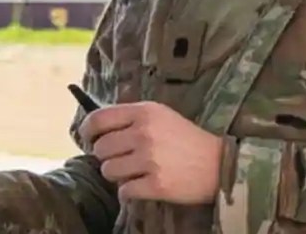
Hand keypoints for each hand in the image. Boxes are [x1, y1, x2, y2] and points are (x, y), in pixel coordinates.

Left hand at [79, 101, 222, 204]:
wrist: (218, 164)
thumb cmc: (186, 139)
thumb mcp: (161, 116)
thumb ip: (131, 118)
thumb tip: (96, 129)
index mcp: (144, 112)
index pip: (99, 119)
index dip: (87, 131)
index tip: (87, 139)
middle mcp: (144, 133)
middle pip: (100, 148)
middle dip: (105, 157)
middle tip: (119, 159)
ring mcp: (149, 160)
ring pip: (108, 171)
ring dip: (116, 175)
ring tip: (133, 172)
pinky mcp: (156, 185)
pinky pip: (124, 191)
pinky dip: (128, 192)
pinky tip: (140, 186)